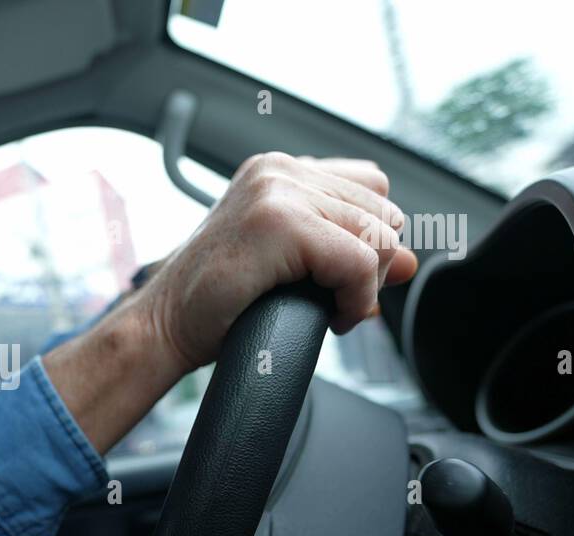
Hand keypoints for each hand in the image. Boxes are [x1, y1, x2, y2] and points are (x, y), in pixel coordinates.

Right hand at [135, 152, 419, 373]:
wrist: (163, 328)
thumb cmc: (216, 304)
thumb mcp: (294, 271)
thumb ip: (350, 255)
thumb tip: (409, 260)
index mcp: (279, 170)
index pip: (373, 187)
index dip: (370, 238)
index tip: (339, 277)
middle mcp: (280, 170)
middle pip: (383, 211)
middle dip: (372, 264)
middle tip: (333, 300)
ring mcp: (278, 191)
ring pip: (377, 237)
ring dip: (362, 286)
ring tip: (327, 309)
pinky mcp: (279, 222)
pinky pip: (358, 262)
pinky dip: (354, 299)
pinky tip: (331, 318)